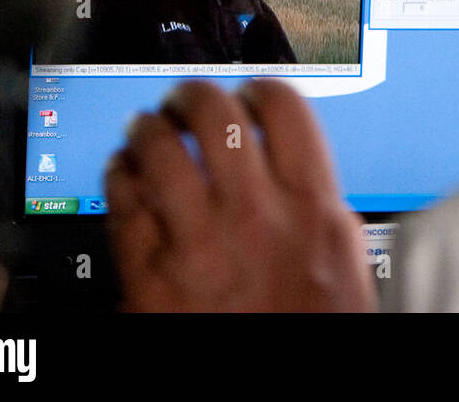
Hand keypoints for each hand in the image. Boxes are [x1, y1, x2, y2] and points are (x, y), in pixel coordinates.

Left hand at [105, 79, 375, 311]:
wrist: (279, 393)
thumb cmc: (313, 329)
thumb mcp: (339, 257)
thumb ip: (314, 200)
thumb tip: (292, 158)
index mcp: (311, 205)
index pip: (282, 106)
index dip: (258, 87)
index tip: (248, 93)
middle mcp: (253, 214)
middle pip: (213, 113)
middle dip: (194, 96)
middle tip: (186, 101)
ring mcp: (196, 243)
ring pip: (157, 147)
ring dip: (148, 127)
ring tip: (147, 128)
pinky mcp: (148, 275)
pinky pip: (121, 200)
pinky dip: (119, 174)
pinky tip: (124, 173)